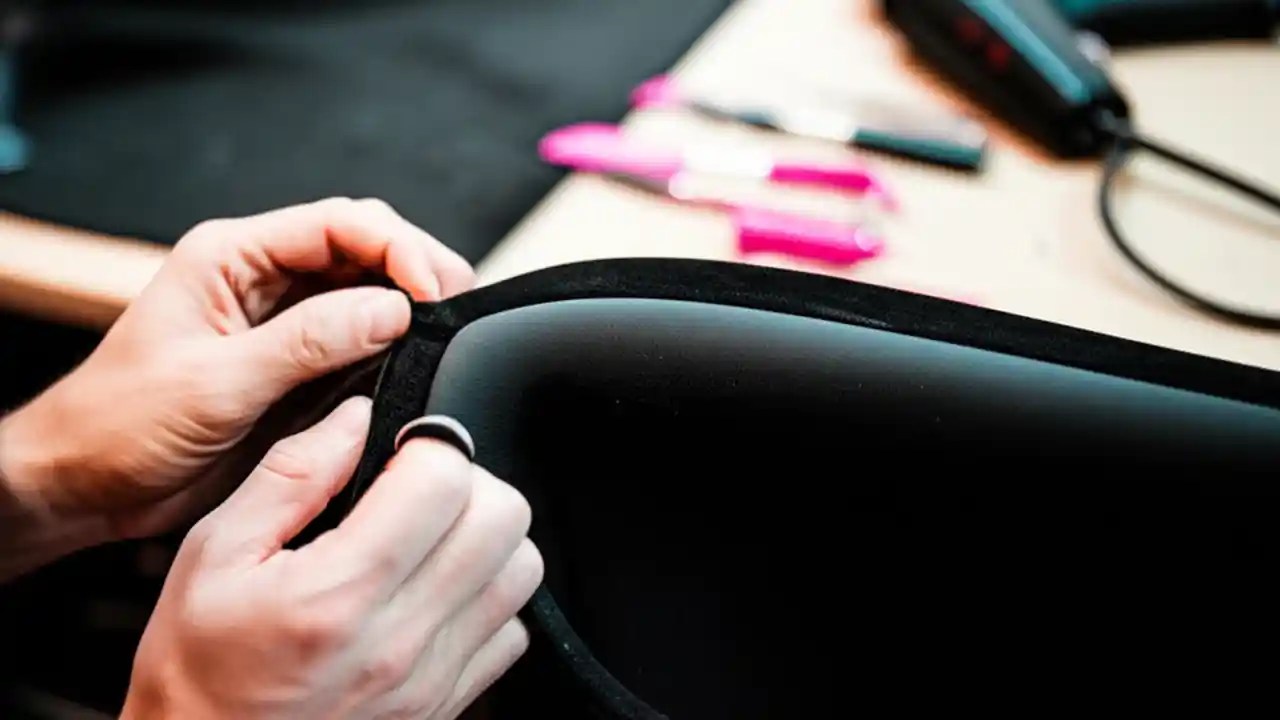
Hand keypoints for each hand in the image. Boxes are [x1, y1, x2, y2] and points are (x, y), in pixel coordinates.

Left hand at [0, 197, 473, 552]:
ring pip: (369, 291)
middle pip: (364, 246)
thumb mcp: (215, 384)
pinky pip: (361, 342)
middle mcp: (262, 280)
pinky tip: (415, 365)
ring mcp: (283, 323)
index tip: (431, 291)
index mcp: (230, 258)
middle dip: (417, 269)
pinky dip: (396, 348)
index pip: (337, 224)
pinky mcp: (297, 366)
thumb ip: (306, 343)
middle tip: (454, 310)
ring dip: (411, 307)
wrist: (84, 485)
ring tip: (446, 336)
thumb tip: (392, 311)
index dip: (397, 248)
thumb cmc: (118, 427)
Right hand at [121, 397, 542, 719]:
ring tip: (431, 538)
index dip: (427, 445)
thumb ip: (292, 476)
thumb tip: (357, 417)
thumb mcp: (213, 555)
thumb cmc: (198, 669)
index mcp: (337, 593)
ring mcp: (432, 678)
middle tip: (418, 491)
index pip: (445, 480)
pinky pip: (513, 630)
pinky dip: (489, 598)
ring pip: (522, 570)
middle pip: (503, 517)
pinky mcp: (447, 703)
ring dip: (485, 537)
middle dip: (468, 483)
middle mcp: (399, 639)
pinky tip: (438, 592)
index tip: (399, 451)